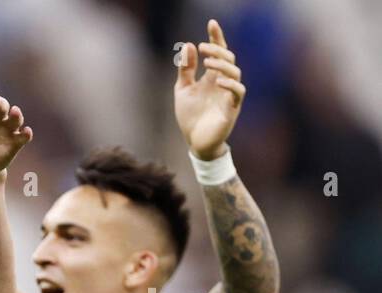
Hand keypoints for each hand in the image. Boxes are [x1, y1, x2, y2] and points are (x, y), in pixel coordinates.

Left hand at [175, 19, 243, 159]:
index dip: (216, 37)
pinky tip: (218, 81)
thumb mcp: (182, 90)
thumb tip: (189, 46)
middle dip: (218, 50)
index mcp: (212, 77)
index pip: (218, 52)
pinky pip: (238, 93)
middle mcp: (223, 83)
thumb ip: (185, 70)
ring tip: (208, 61)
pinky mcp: (232, 109)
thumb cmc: (191, 117)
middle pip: (228, 59)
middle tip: (204, 47)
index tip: (211, 22)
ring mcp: (229, 95)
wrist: (195, 142)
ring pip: (235, 73)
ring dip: (223, 65)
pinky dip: (230, 85)